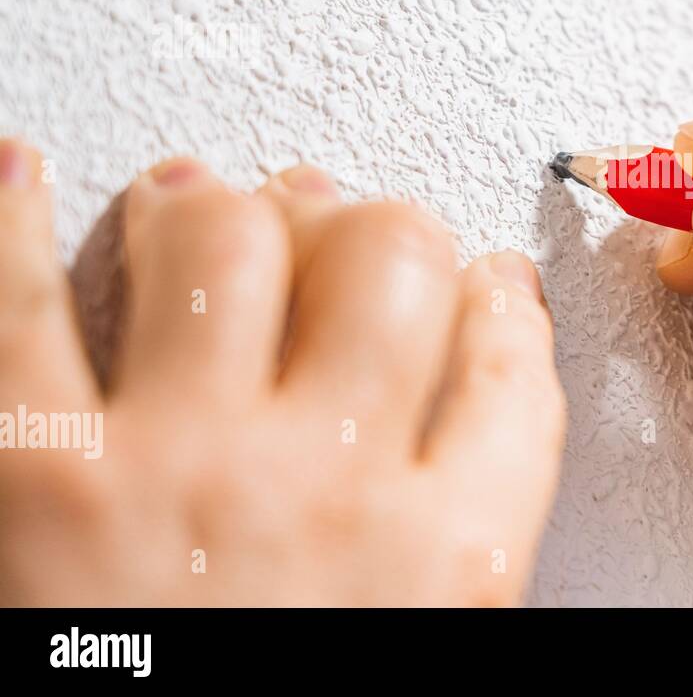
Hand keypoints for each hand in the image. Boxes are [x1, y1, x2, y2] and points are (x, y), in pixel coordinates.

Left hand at [0, 148, 563, 604]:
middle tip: (349, 222)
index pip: (511, 364)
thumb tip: (495, 391)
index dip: (501, 297)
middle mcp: (323, 490)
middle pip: (389, 261)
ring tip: (205, 197)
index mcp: (444, 563)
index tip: (484, 282)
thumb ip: (483, 532)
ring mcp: (172, 470)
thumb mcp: (438, 649)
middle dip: (378, 224)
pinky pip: (15, 304)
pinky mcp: (28, 478)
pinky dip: (11, 216)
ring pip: (227, 242)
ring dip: (222, 203)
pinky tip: (24, 175)